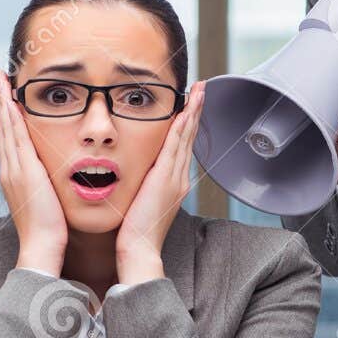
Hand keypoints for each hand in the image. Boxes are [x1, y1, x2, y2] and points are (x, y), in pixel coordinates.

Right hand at [0, 69, 67, 275]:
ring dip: (1, 101)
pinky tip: (9, 98)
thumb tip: (52, 177)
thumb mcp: (46, 200)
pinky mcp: (22, 169)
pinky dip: (10, 115)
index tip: (3, 95)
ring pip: (5, 127)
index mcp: (14, 175)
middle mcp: (9, 169)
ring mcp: (13, 168)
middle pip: (2, 127)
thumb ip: (46, 185)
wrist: (42, 246)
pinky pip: (15, 135)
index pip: (8, 138)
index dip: (5, 115)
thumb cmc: (50, 229)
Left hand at [115, 81, 204, 284]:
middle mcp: (179, 178)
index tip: (191, 104)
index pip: (183, 145)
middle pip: (190, 137)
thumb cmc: (135, 231)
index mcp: (174, 183)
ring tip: (199, 91)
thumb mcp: (142, 202)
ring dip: (193, 112)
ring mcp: (175, 178)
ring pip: (186, 137)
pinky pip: (176, 146)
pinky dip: (182, 126)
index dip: (188, 123)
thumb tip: (137, 173)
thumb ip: (143, 184)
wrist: (140, 249)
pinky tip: (185, 110)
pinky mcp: (166, 178)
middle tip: (202, 88)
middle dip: (196, 111)